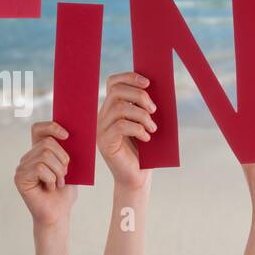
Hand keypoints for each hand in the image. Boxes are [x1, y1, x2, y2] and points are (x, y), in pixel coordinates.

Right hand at [14, 121, 76, 228]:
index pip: (38, 129)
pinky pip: (40, 168)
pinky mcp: (20, 178)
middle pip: (46, 143)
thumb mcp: (70, 168)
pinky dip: (51, 179)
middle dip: (62, 159)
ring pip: (44, 156)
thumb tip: (69, 135)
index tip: (67, 135)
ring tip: (57, 183)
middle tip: (64, 175)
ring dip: (58, 172)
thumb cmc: (64, 193)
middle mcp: (27, 158)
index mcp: (38, 152)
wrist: (58, 214)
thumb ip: (66, 152)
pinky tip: (50, 188)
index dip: (51, 127)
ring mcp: (22, 168)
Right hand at [97, 72, 155, 190]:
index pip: (112, 83)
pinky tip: (146, 138)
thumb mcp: (145, 124)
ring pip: (120, 108)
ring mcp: (101, 129)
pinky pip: (120, 126)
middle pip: (116, 92)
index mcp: (111, 109)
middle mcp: (102, 117)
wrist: (136, 177)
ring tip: (152, 128)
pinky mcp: (104, 142)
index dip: (129, 77)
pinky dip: (138, 129)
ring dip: (142, 115)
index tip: (148, 83)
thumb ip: (144, 107)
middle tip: (154, 110)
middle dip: (140, 96)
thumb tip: (152, 88)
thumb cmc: (143, 151)